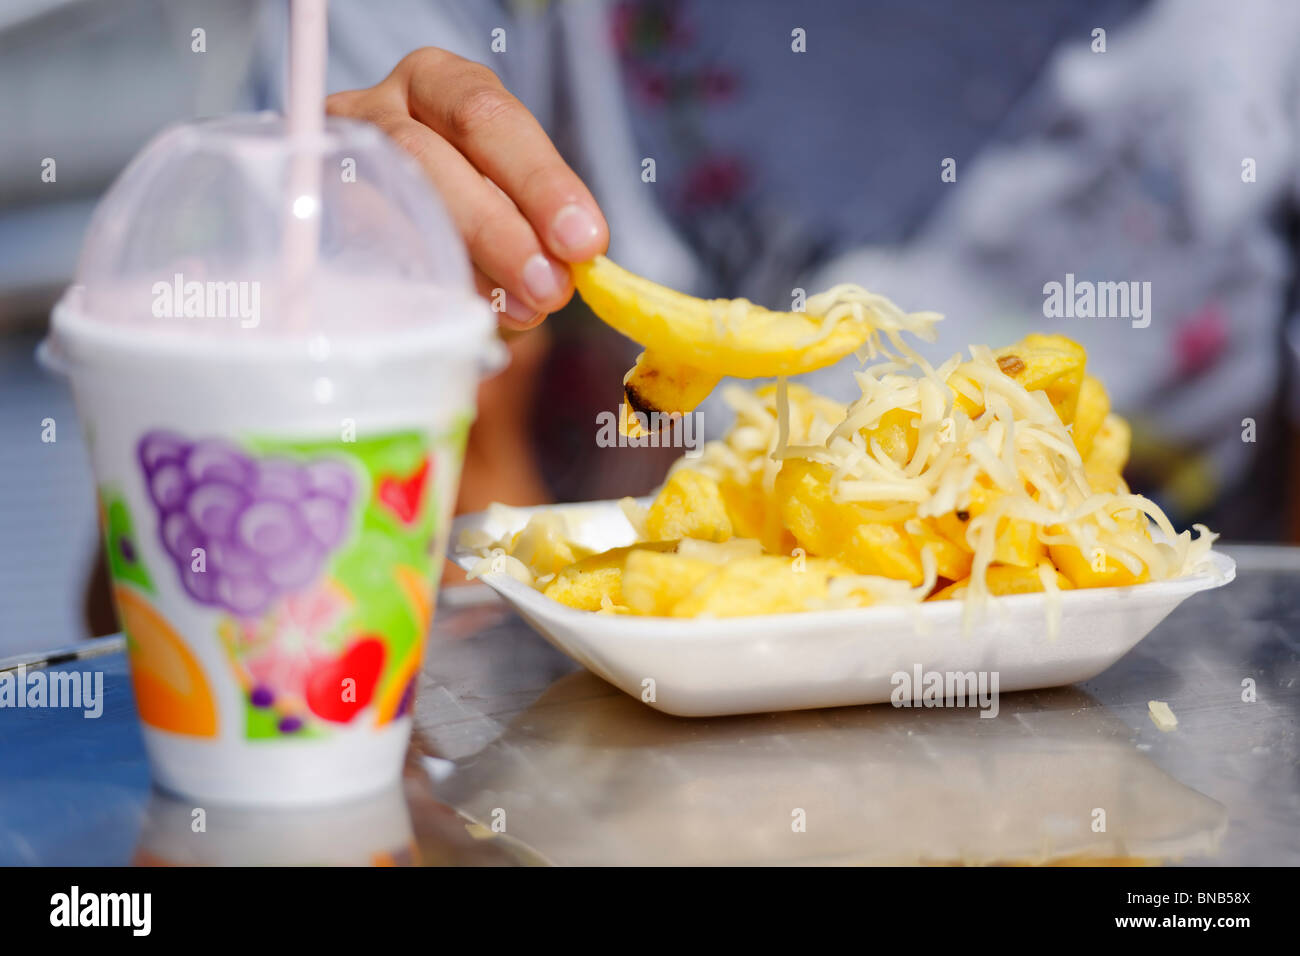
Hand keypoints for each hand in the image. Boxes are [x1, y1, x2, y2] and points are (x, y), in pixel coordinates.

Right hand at [327, 47, 608, 327]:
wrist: (393, 206)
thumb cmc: (469, 195)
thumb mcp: (507, 186)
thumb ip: (534, 219)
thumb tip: (560, 278)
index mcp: (440, 82)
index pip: (488, 117)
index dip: (540, 180)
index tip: (584, 241)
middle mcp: (379, 106)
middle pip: (429, 158)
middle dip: (499, 231)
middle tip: (550, 289)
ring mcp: (337, 160)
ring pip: (393, 206)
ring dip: (467, 267)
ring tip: (524, 310)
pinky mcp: (316, 212)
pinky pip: (364, 251)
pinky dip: (423, 284)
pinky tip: (465, 312)